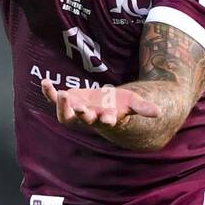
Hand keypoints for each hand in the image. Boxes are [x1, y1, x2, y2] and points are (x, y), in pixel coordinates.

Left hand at [41, 79, 161, 138]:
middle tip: (79, 107)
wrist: (106, 106)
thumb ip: (144, 108)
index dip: (106, 120)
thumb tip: (160, 112)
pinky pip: (55, 99)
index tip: (108, 118)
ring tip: (62, 93)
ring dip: (62, 105)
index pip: (105, 122)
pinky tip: (45, 82)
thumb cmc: (121, 104)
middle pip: (82, 120)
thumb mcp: (134, 103)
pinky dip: (49, 92)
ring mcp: (77, 111)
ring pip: (65, 115)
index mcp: (106, 119)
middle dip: (81, 113)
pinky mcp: (68, 102)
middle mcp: (90, 118)